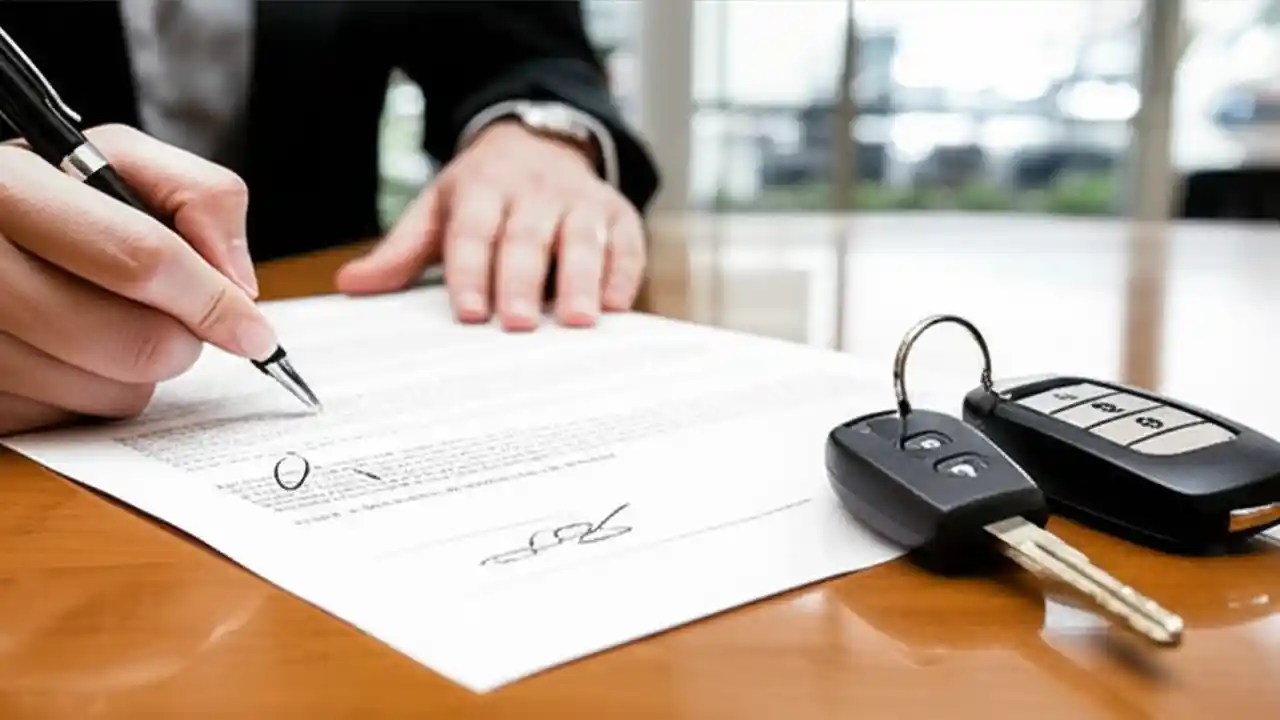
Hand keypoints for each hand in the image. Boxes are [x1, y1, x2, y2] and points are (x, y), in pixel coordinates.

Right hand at [0, 124, 273, 434]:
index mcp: (12, 190)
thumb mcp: (120, 161)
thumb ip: (199, 198)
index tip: (254, 332)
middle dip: (184, 342)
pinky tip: (68, 352)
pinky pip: (69, 421)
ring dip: (139, 374)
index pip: (141, 259)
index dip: (213, 300)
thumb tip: (239, 286)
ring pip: (108, 393)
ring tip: (107, 323)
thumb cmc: (55, 194)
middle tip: (180, 325)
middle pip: (132, 342)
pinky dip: (90, 396)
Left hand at [336, 120, 645, 329]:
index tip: (470, 314)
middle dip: (522, 281)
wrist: (541, 140)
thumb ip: (401, 252)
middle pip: (527, 237)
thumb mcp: (439, 209)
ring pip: (581, 238)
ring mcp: (580, 201)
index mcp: (481, 190)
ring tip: (578, 322)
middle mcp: (533, 192)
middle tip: (519, 325)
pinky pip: (626, 244)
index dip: (471, 272)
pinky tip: (619, 308)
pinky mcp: (618, 214)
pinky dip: (624, 275)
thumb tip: (351, 286)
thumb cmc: (483, 193)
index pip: (473, 233)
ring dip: (581, 279)